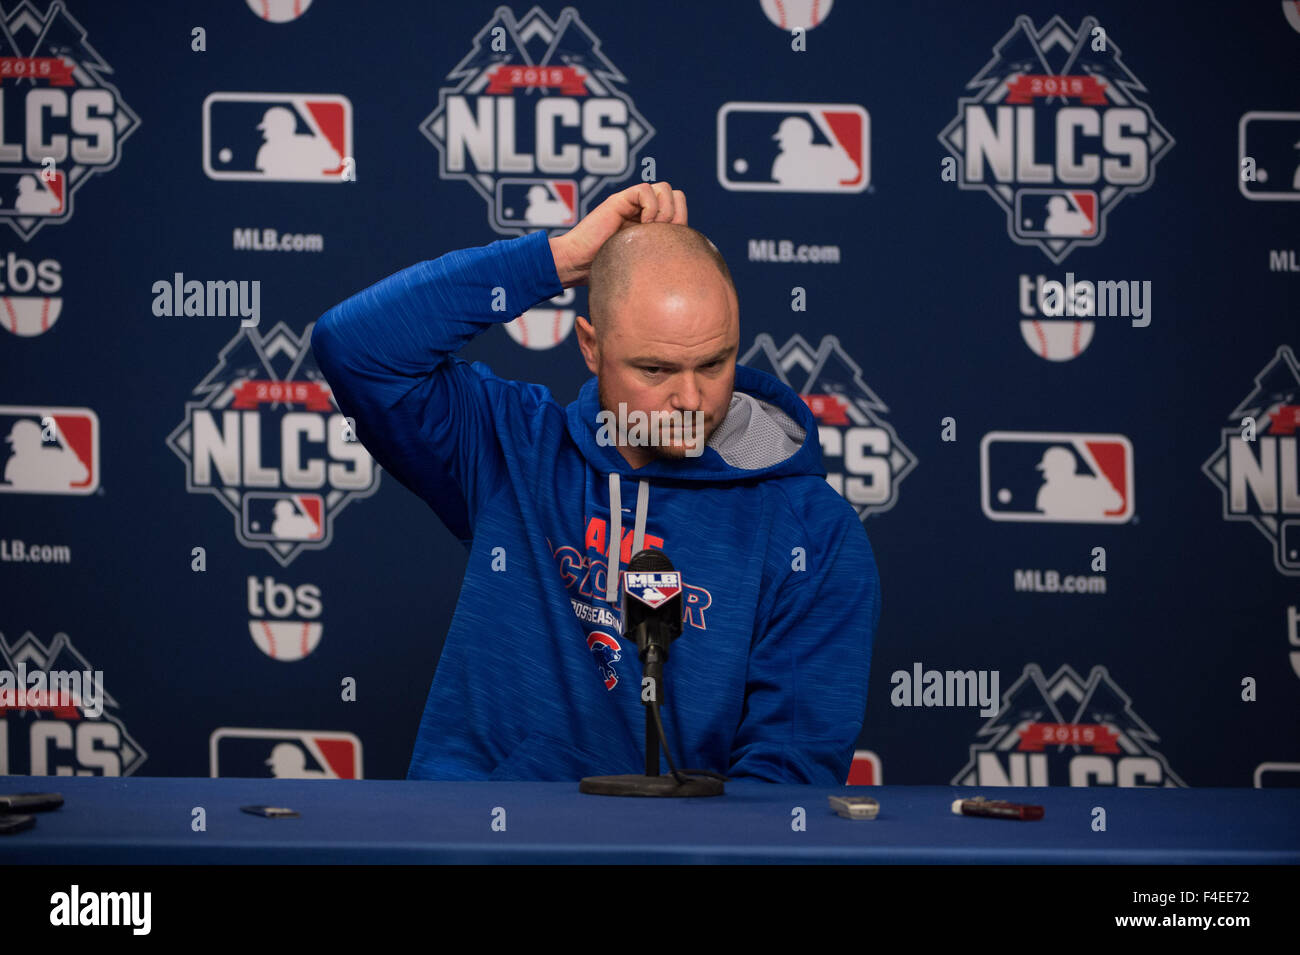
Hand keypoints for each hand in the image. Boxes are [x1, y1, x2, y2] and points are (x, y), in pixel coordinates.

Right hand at [549, 181, 686, 287]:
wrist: (577, 265)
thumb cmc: (605, 272)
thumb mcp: (642, 267)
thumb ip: (659, 259)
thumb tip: (687, 263)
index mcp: (651, 226)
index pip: (681, 210)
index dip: (682, 222)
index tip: (671, 244)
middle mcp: (643, 212)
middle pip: (677, 196)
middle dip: (677, 215)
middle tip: (662, 235)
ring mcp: (632, 205)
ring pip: (665, 189)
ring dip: (664, 210)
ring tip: (651, 230)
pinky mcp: (619, 201)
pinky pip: (645, 190)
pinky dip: (650, 207)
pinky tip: (641, 226)